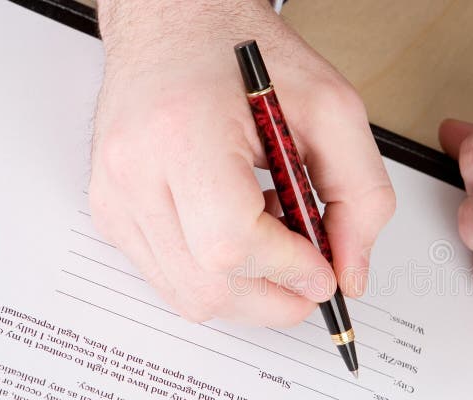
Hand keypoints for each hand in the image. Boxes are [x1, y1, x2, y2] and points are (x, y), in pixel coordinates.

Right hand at [90, 0, 394, 325]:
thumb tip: (350, 272)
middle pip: (207, 288)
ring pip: (188, 297)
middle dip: (274, 299)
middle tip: (311, 276)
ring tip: (274, 238)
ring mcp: (115, 197)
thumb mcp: (331, 110)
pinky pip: (170, 278)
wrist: (173, 24)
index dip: (287, 269)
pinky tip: (240, 232)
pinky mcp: (111, 213)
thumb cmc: (241, 54)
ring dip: (248, 288)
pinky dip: (217, 275)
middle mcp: (134, 170)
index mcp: (182, 132)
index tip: (324, 272)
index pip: (230, 242)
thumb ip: (361, 195)